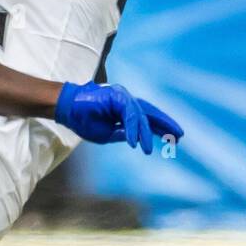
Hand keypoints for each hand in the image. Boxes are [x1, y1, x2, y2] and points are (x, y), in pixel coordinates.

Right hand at [54, 81, 183, 152]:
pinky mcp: (116, 96)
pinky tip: (134, 142)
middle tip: (180, 136)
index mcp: (124, 109)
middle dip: (165, 125)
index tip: (175, 137)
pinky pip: (129, 114)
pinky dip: (132, 129)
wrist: (66, 109)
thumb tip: (135, 139)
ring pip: (140, 115)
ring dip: (145, 133)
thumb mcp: (106, 134)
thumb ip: (121, 134)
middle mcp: (126, 101)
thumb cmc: (83, 120)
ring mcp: (122, 97)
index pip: (147, 117)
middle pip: (150, 113)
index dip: (161, 127)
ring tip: (147, 149)